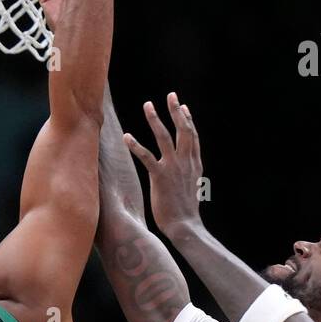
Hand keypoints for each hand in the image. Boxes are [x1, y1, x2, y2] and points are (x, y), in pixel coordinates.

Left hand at [124, 92, 203, 235]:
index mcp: (194, 164)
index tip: (183, 107)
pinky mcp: (160, 177)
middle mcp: (186, 162)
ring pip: (165, 137)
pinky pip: (146, 157)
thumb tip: (186, 170)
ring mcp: (174, 168)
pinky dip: (136, 146)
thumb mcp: (191, 187)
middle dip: (176, 111)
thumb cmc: (185, 210)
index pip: (193, 136)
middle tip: (171, 95)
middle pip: (183, 130)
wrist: (185, 226)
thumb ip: (188, 174)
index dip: (188, 120)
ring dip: (155, 120)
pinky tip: (126, 136)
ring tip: (148, 105)